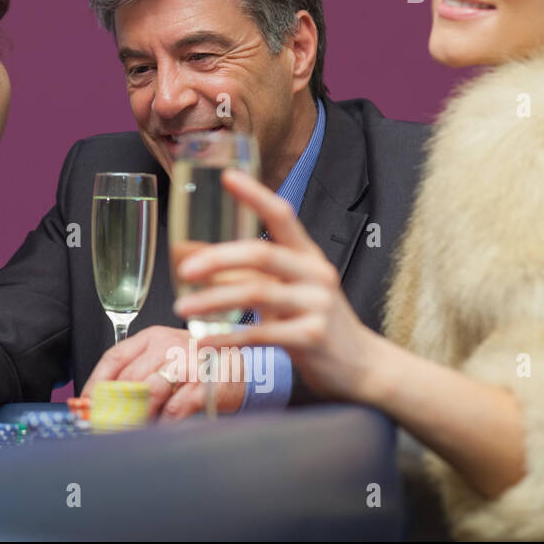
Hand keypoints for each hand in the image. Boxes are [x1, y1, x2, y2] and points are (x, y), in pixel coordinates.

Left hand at [83, 325, 244, 420]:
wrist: (245, 370)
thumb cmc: (199, 367)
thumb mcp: (166, 358)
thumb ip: (138, 372)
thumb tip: (102, 400)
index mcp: (153, 337)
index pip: (115, 357)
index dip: (96, 383)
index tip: (85, 404)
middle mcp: (169, 345)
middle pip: (128, 378)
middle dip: (112, 406)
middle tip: (102, 426)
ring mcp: (188, 363)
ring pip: (148, 393)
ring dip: (134, 417)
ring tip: (125, 431)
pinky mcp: (205, 384)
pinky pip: (174, 409)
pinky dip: (162, 425)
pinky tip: (156, 431)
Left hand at [172, 168, 382, 401]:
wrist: (362, 367)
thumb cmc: (314, 321)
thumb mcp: (289, 289)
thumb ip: (251, 273)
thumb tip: (194, 259)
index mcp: (308, 255)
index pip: (282, 215)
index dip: (256, 195)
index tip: (227, 177)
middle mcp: (315, 274)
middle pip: (261, 254)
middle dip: (217, 259)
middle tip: (184, 270)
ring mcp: (318, 305)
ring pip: (256, 293)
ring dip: (213, 300)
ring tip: (181, 309)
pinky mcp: (313, 338)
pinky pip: (262, 334)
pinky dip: (228, 337)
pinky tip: (205, 341)